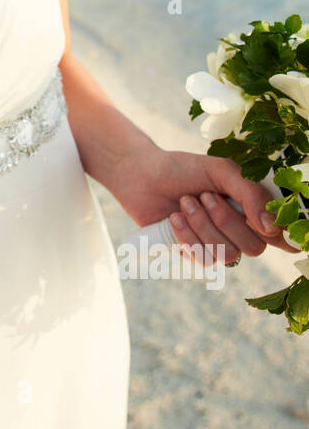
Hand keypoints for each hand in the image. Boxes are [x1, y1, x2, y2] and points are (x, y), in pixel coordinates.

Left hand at [111, 144, 303, 264]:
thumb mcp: (222, 171)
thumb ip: (251, 194)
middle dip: (226, 220)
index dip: (285, 238)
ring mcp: (216, 245)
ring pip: (226, 254)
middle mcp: (240, 231)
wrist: (143, 175)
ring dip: (202, 225)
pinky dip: (186, 236)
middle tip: (204, 196)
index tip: (269, 229)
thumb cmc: (184, 169)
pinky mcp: (193, 255)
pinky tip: (174, 218)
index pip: (281, 234)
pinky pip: (201, 259)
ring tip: (185, 202)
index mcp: (253, 209)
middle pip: (254, 247)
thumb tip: (271, 228)